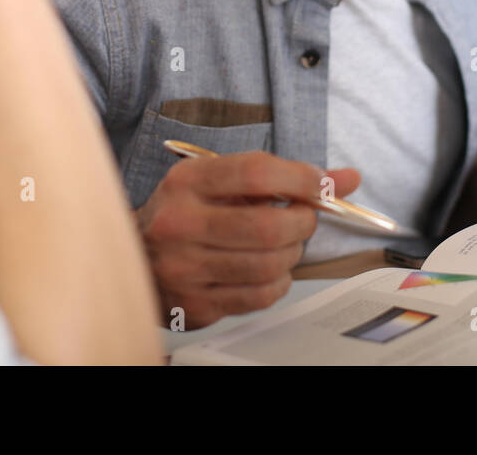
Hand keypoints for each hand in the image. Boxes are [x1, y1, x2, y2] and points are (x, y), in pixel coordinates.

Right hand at [136, 152, 360, 328]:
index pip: (256, 173)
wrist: (130, 258)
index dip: (302, 180)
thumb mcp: (217, 181)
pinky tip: (269, 271)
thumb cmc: (185, 213)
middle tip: (304, 218)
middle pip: (269, 225)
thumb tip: (346, 179)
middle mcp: (181, 224)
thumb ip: (279, 176)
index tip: (324, 186)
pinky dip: (278, 282)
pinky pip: (259, 296)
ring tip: (285, 244)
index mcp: (187, 182)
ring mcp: (185, 268)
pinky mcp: (194, 304)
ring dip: (293, 253)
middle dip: (303, 222)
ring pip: (269, 264)